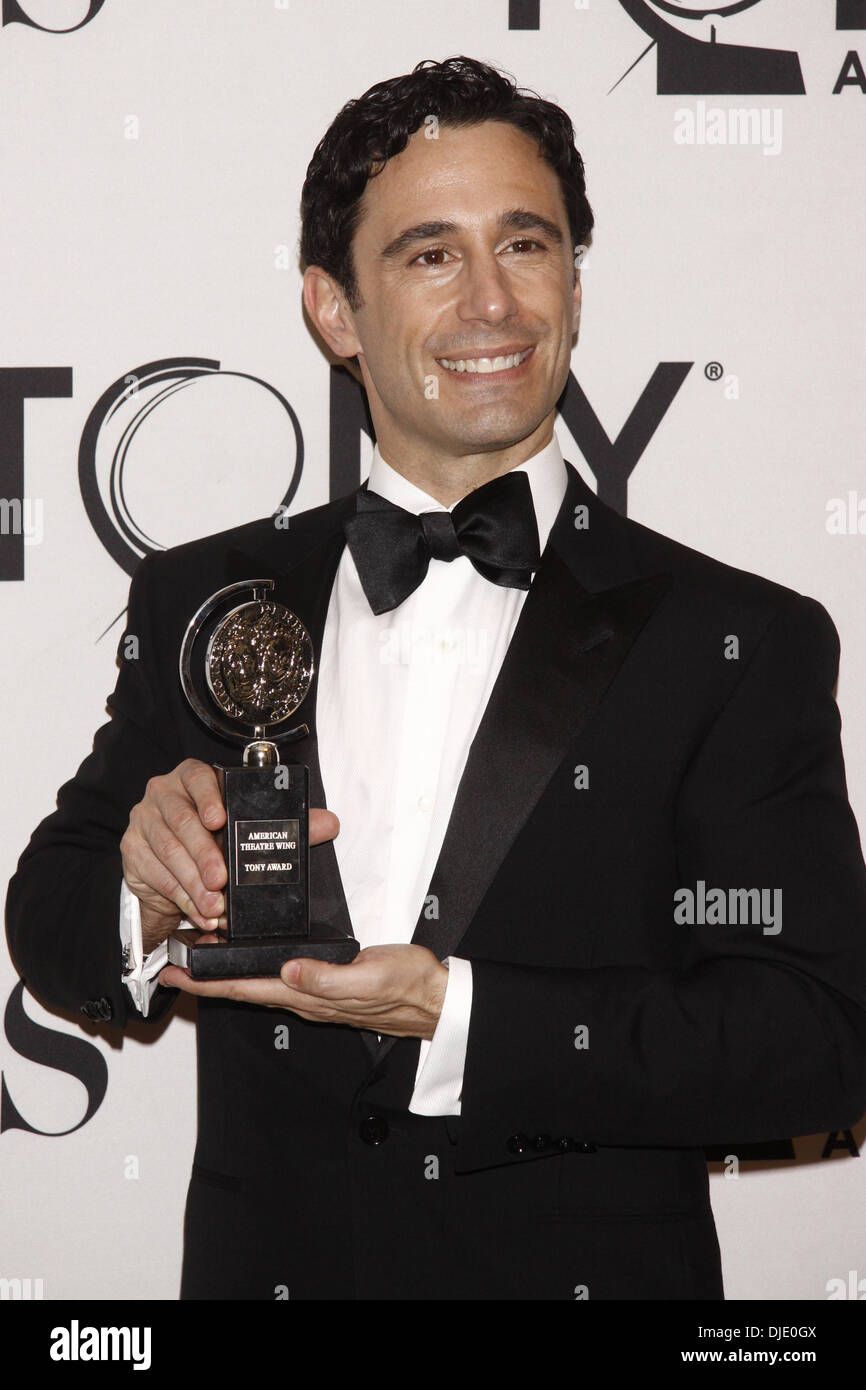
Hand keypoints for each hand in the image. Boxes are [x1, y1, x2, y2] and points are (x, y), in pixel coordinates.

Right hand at [120, 757, 338, 953]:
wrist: (172, 865)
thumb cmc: (215, 838)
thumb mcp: (247, 829)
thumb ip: (287, 824)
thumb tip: (329, 823)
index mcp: (193, 778)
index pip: (198, 777)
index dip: (208, 797)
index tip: (220, 821)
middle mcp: (164, 794)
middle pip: (182, 821)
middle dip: (204, 854)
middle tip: (221, 880)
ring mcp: (145, 821)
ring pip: (168, 852)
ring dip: (193, 884)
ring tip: (215, 906)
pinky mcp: (133, 850)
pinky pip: (156, 874)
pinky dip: (180, 897)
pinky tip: (199, 911)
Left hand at [158, 944, 449, 1040]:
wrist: (435, 997)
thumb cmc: (407, 986)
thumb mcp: (370, 977)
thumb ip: (328, 979)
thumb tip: (290, 971)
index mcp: (309, 995)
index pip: (246, 989)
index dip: (208, 983)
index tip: (176, 974)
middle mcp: (305, 997)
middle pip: (243, 988)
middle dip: (204, 979)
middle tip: (170, 965)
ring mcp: (314, 992)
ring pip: (258, 983)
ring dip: (226, 974)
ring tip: (199, 959)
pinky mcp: (325, 982)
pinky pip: (279, 977)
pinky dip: (255, 968)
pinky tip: (251, 958)